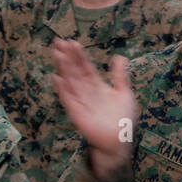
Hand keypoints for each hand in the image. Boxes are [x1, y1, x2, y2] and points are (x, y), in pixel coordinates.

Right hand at [49, 39, 136, 180]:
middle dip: (67, 56)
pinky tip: (56, 78)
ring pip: (70, 81)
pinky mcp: (76, 112)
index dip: (79, 55)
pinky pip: (67, 99)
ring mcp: (80, 100)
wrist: (119, 140)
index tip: (72, 42)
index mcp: (97, 85)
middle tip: (59, 42)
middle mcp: (86, 91)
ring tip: (56, 53)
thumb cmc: (123, 118)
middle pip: (75, 70)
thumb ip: (120, 76)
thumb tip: (120, 57)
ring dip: (63, 68)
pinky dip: (62, 89)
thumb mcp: (124, 93)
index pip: (86, 66)